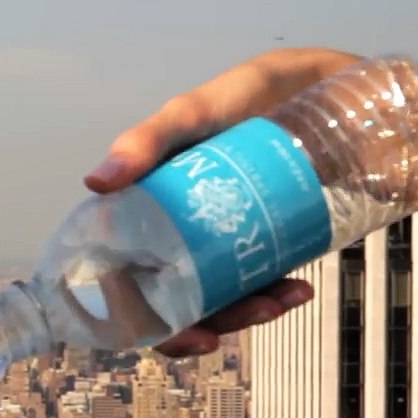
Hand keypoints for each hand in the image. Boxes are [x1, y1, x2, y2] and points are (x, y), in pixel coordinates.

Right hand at [84, 47, 361, 356]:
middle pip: (175, 299)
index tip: (169, 331)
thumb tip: (95, 182)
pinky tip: (297, 289)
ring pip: (221, 298)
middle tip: (226, 328)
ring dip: (247, 313)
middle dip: (204, 323)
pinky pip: (259, 282)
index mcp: (144, 211)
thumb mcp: (190, 114)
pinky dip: (277, 294)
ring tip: (281, 300)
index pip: (125, 275)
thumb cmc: (243, 95)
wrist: (321, 86)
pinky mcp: (261, 240)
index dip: (137, 316)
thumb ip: (144, 141)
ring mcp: (220, 238)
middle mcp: (176, 231)